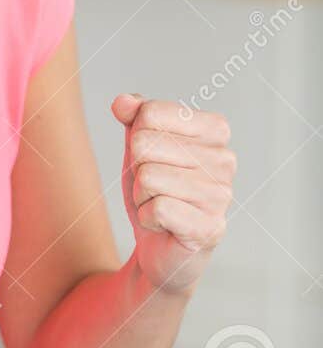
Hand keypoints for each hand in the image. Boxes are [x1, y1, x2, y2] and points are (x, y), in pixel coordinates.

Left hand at [111, 94, 235, 295]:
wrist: (158, 246)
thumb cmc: (155, 191)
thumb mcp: (139, 148)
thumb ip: (133, 118)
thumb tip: (122, 101)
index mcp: (214, 130)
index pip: (150, 113)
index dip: (136, 138)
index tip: (153, 159)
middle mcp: (225, 159)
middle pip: (145, 144)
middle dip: (137, 171)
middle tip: (155, 189)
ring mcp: (221, 195)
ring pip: (148, 177)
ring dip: (142, 196)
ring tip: (161, 206)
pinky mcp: (210, 228)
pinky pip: (156, 208)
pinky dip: (147, 218)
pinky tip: (164, 225)